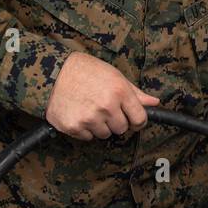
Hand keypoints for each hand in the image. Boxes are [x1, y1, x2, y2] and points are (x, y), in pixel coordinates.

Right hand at [45, 53, 159, 139]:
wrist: (52, 71)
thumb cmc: (85, 70)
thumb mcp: (113, 75)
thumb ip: (134, 92)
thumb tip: (154, 103)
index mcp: (119, 91)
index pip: (140, 119)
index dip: (137, 121)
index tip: (132, 119)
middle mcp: (106, 106)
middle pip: (122, 129)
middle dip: (116, 121)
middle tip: (104, 108)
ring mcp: (90, 118)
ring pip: (105, 135)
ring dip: (100, 126)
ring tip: (89, 109)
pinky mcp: (74, 127)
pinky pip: (88, 137)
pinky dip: (85, 129)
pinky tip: (79, 113)